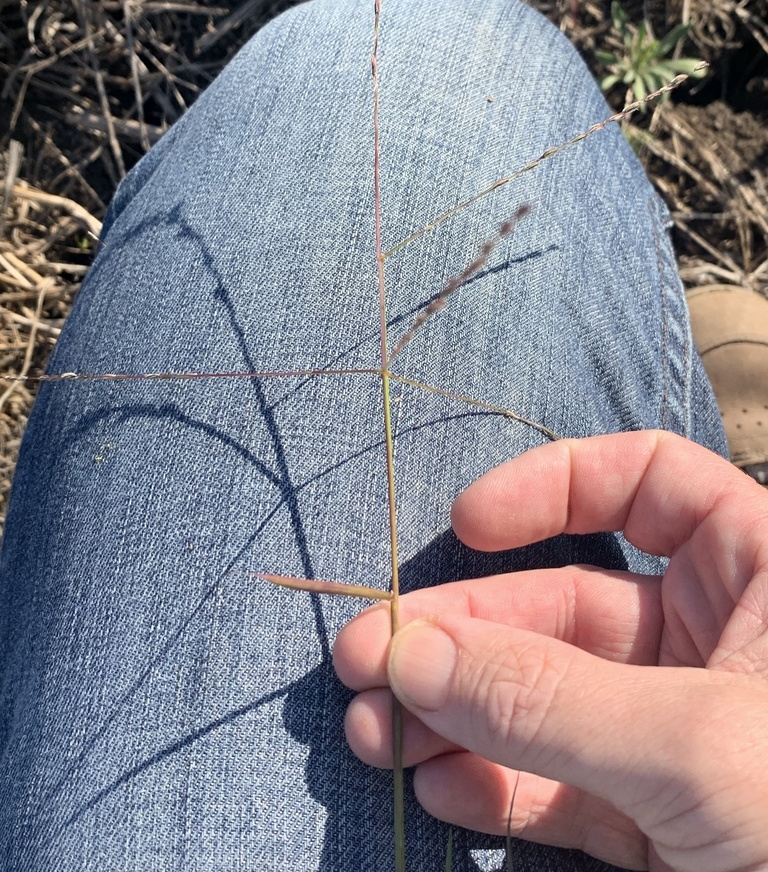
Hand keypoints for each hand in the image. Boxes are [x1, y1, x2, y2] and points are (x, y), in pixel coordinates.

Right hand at [333, 431, 767, 871]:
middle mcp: (716, 640)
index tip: (466, 523)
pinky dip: (497, 786)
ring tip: (375, 734)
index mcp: (761, 572)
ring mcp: (680, 733)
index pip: (647, 481)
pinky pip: (561, 783)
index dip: (552, 487)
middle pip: (564, 603)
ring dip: (458, 713)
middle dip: (465, 633)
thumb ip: (550, 699)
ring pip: (548, 698)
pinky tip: (440, 788)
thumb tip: (410, 649)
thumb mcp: (699, 749)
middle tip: (369, 659)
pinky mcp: (659, 821)